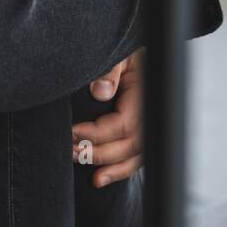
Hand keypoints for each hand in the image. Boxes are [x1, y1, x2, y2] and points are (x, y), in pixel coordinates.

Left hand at [71, 50, 142, 187]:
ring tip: (86, 173)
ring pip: (136, 156)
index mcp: (146, 93)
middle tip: (72, 152)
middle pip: (131, 144)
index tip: (73, 132)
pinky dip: (120, 169)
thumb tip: (101, 92)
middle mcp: (153, 112)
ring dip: (110, 168)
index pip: (125, 124)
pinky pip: (137, 156)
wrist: (141, 49)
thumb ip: (110, 70)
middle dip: (100, 153)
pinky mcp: (146, 129)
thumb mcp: (119, 53)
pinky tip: (101, 177)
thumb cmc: (126, 50)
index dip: (97, 133)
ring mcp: (152, 122)